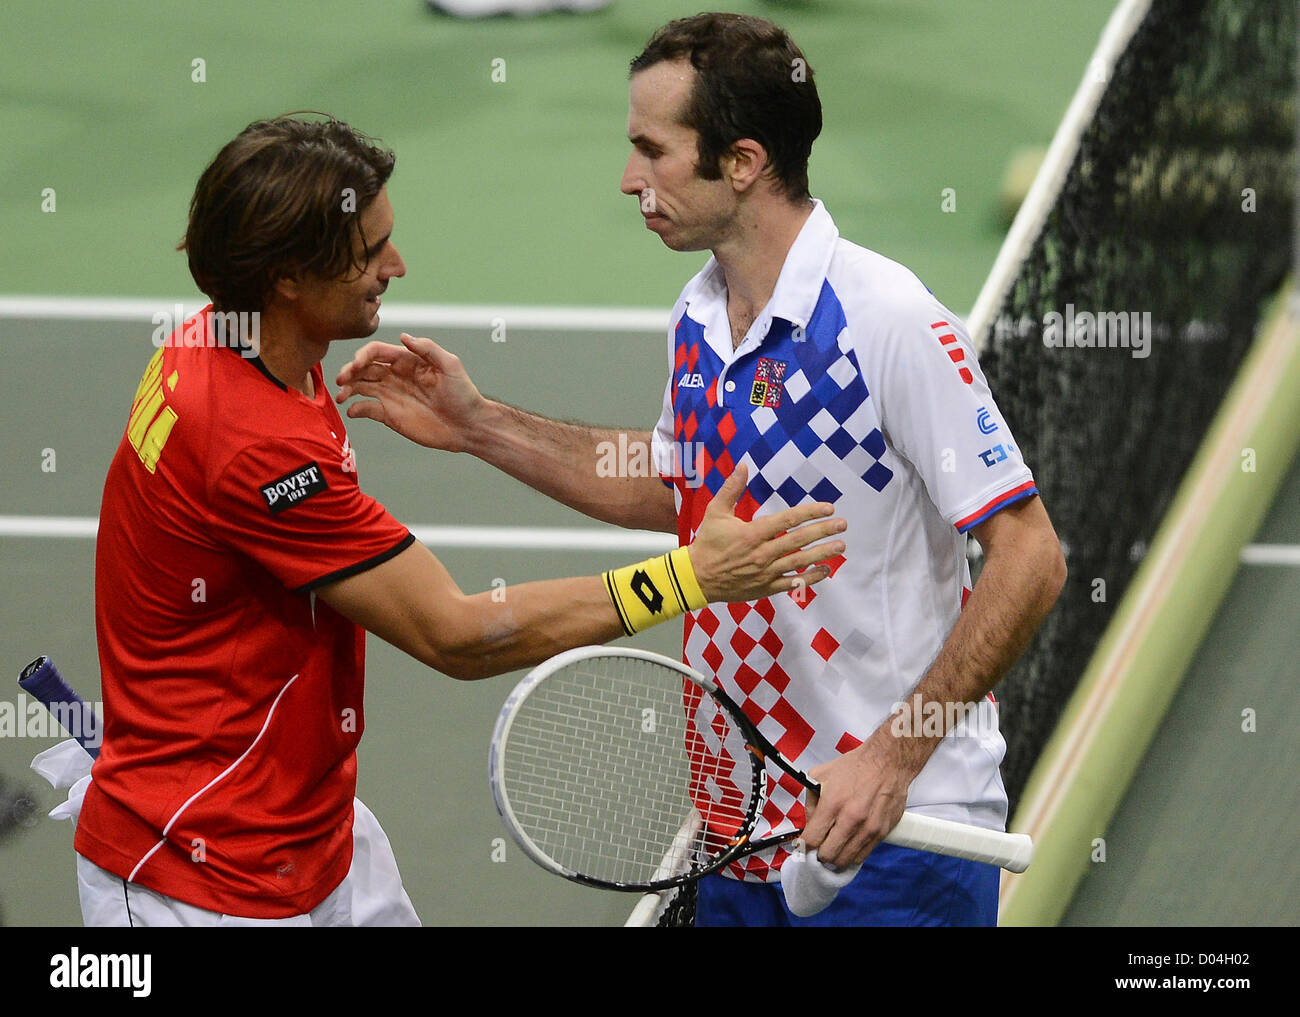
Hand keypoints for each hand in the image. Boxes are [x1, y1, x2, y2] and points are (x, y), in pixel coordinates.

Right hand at [335, 333, 486, 452]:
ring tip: (341, 395)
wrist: (468, 425)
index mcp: (407, 361)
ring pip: (361, 387)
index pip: (377, 352)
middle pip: (364, 368)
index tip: (357, 364)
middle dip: (349, 371)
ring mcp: (391, 395)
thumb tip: (403, 336)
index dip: (363, 355)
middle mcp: (395, 376)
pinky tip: (353, 411)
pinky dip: (356, 409)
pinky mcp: (390, 415)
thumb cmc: (463, 393)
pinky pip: (367, 409)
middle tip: (341, 379)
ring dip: (347, 388)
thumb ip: (427, 349)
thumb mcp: (450, 365)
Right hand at [687, 465, 846, 603]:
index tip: (828, 507)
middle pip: (799, 540)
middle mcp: (763, 553)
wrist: (697, 577)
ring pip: (799, 562)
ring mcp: (766, 572)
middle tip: (842, 525)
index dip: (810, 513)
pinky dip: (809, 578)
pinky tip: (825, 571)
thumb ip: (731, 488)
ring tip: (840, 546)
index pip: (788, 520)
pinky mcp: (765, 587)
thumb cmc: (707, 542)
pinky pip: (791, 584)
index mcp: (753, 533)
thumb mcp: (716, 511)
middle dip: (823, 531)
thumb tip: (743, 465)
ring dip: (822, 554)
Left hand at [801, 726, 915, 869]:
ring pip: (845, 859)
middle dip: (819, 854)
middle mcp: (851, 818)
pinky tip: (848, 847)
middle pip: (827, 854)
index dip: (805, 845)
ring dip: (835, 858)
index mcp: (832, 803)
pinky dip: (852, 855)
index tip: (805, 845)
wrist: (888, 762)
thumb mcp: (821, 775)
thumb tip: (810, 824)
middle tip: (819, 848)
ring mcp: (868, 827)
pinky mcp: (882, 832)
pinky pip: (862, 856)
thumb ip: (811, 801)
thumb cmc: (854, 767)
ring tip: (833, 850)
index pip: (812, 839)